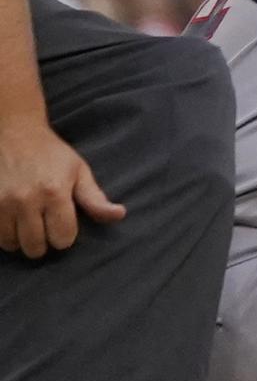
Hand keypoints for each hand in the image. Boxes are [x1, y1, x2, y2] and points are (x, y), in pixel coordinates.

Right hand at [0, 120, 123, 257]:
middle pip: (36, 247)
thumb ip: (95, 199)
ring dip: (22, 239)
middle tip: (45, 226)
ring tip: (28, 223)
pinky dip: (5, 234)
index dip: (65, 235)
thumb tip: (119, 215)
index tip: (63, 225)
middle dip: (44, 241)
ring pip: (13, 244)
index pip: (62, 238)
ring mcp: (2, 203)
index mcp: (54, 193)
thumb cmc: (52, 154)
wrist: (15, 134)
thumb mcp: (79, 172)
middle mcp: (26, 200)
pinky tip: (13, 221)